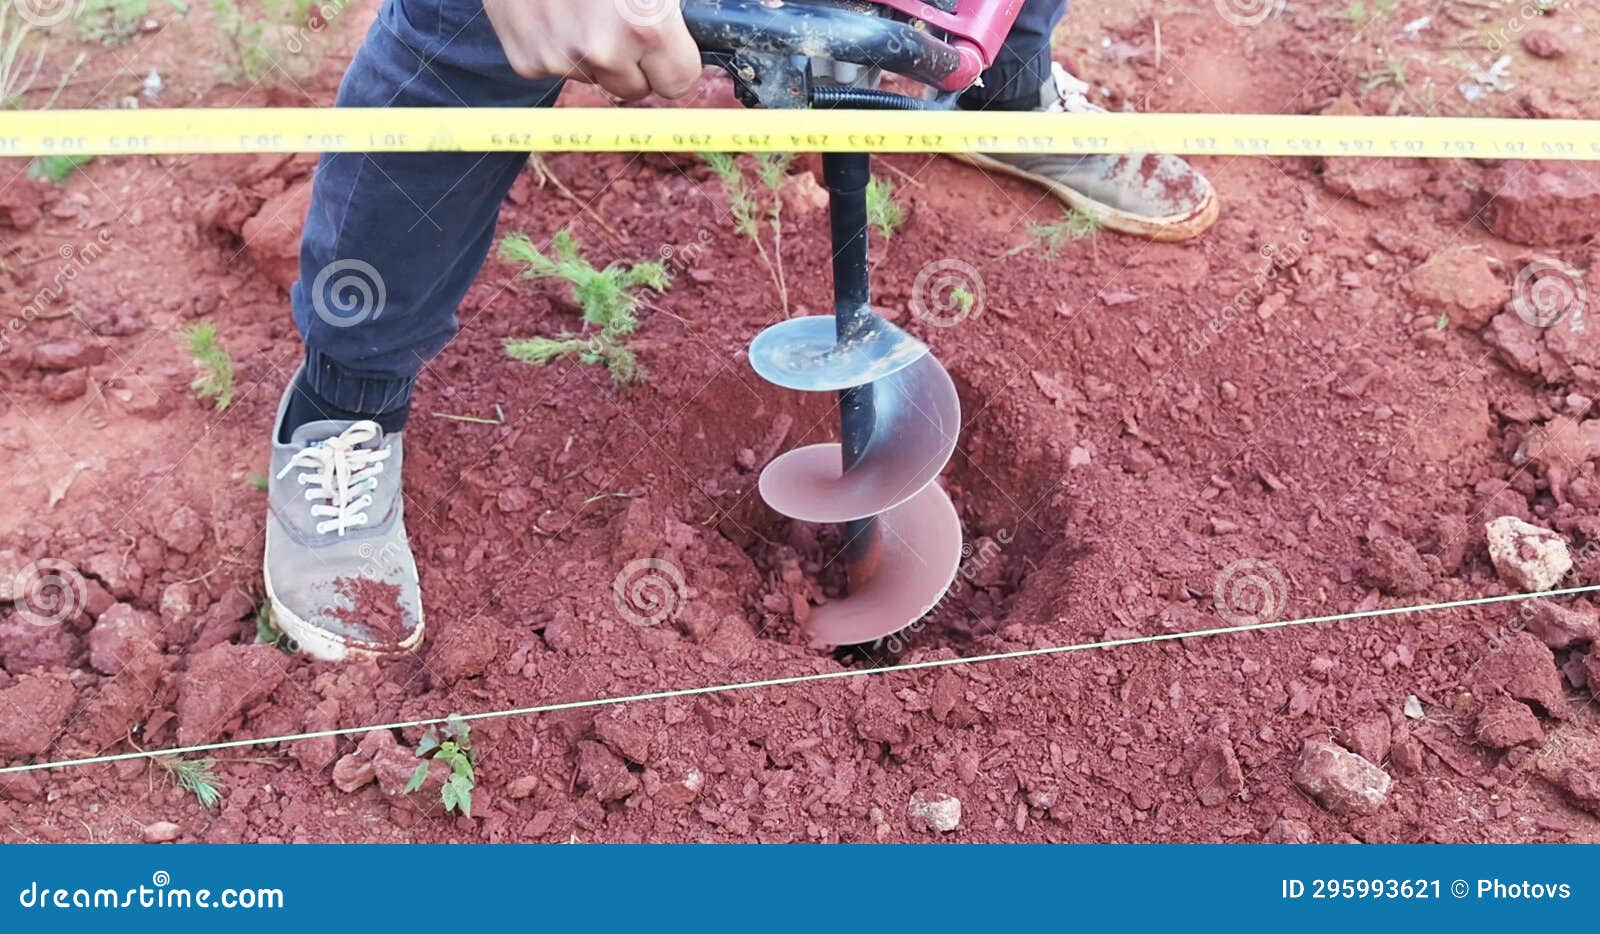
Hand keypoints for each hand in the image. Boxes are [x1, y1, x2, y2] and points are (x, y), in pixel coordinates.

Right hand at [484, 0, 701, 100]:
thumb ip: (667, 8)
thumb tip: (687, 33)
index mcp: (646, 26)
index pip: (677, 82)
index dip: (672, 63)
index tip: (666, 49)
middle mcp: (604, 52)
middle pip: (633, 88)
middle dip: (631, 63)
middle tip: (618, 20)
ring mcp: (560, 59)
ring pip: (592, 77)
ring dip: (590, 52)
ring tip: (578, 6)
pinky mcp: (526, 60)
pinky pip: (553, 67)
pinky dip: (555, 45)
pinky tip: (551, 10)